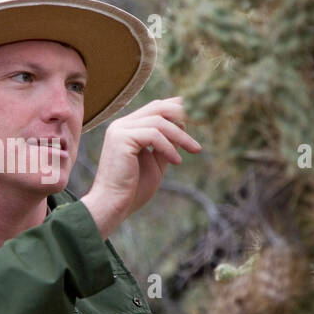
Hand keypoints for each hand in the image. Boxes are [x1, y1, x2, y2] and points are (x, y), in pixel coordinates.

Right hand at [80, 97, 200, 238]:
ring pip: (159, 122)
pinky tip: (176, 162)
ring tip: (195, 150)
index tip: (197, 122)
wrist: (113, 205)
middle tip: (200, 132)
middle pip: (158, 107)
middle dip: (182, 117)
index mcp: (128, 128)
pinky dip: (169, 147)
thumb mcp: (157, 162)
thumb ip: (167, 144)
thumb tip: (182, 126)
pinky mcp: (121, 139)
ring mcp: (120, 130)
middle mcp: (122, 125)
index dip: (177, 110)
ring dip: (181, 136)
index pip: (155, 108)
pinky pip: (153, 135)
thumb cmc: (133, 189)